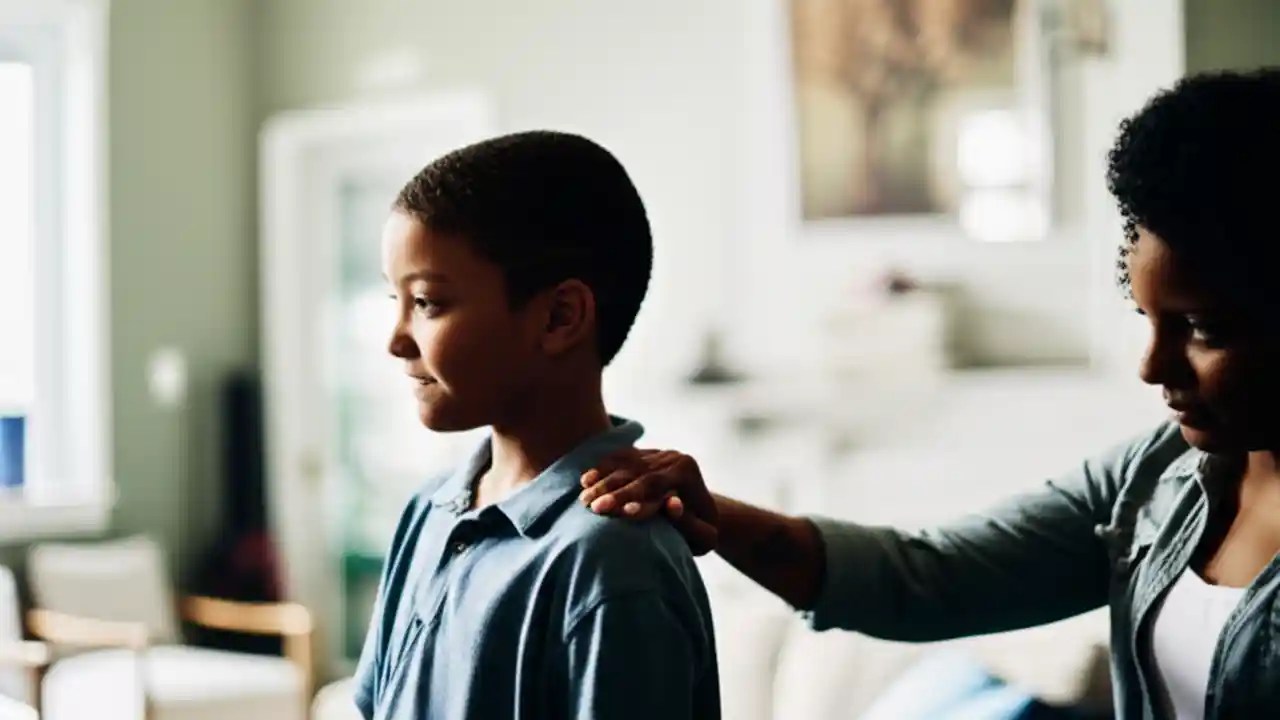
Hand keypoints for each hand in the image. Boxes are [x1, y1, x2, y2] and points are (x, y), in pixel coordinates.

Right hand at [579, 449, 718, 554]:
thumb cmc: (701, 531)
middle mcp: (673, 459)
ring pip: (625, 465)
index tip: (623, 512)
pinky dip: (602, 468)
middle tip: (593, 508)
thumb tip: (673, 505)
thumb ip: (691, 525)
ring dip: (602, 481)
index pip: (657, 486)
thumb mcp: (705, 536)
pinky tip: (586, 479)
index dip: (638, 498)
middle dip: (614, 491)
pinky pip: (620, 457)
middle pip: (638, 474)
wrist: (701, 511)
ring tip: (583, 498)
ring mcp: (658, 454)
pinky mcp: (645, 454)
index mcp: (688, 473)